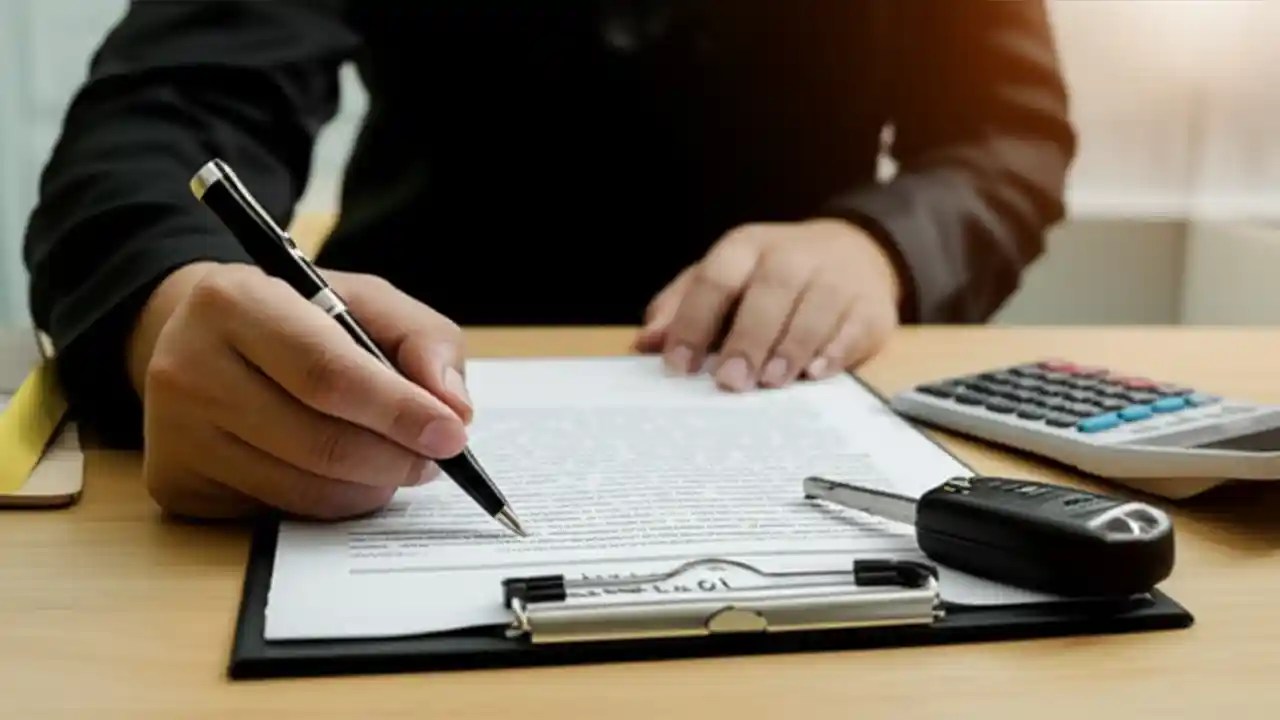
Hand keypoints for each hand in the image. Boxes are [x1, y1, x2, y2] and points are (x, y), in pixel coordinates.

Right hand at [126, 262, 471, 519]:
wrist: (198, 336)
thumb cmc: (295, 316)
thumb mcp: (364, 300)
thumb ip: (422, 340)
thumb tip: (453, 408)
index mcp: (233, 301)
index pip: (328, 373)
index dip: (398, 411)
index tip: (451, 434)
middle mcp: (188, 367)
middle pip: (318, 441)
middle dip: (395, 458)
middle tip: (436, 459)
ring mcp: (176, 432)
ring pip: (302, 488)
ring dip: (370, 487)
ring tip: (398, 464)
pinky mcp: (177, 484)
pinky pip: (278, 512)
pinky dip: (331, 503)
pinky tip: (347, 475)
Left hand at [635, 219, 901, 389]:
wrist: (854, 251)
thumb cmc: (772, 275)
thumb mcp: (724, 278)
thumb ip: (683, 308)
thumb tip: (645, 344)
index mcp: (746, 248)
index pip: (716, 279)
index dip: (694, 322)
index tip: (678, 364)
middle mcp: (792, 255)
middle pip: (770, 291)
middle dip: (747, 338)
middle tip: (730, 381)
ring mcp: (836, 278)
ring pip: (815, 308)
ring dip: (791, 348)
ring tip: (771, 381)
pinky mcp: (870, 305)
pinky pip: (853, 327)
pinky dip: (835, 351)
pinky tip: (816, 371)